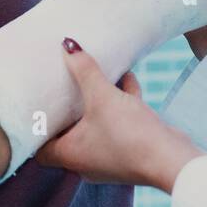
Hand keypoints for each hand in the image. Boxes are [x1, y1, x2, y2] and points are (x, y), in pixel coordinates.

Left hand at [35, 37, 204, 191]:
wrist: (171, 159)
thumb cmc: (129, 135)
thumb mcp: (102, 97)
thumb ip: (84, 71)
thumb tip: (68, 45)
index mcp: (70, 154)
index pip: (40, 148)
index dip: (35, 129)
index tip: (34, 108)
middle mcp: (86, 161)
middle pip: (68, 133)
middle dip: (67, 110)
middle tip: (59, 88)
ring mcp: (109, 157)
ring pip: (96, 125)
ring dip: (96, 102)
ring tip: (94, 76)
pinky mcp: (130, 150)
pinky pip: (119, 123)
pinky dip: (120, 103)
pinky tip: (127, 79)